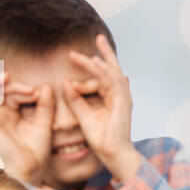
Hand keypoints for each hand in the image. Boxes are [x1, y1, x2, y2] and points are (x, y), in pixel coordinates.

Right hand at [0, 71, 52, 185]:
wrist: (33, 167)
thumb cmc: (38, 148)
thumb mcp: (44, 121)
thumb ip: (45, 104)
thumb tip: (45, 85)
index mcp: (13, 112)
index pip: (13, 92)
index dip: (23, 88)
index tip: (39, 92)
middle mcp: (0, 114)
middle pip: (0, 89)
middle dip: (15, 85)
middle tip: (32, 91)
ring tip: (7, 78)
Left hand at [64, 34, 140, 177]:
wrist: (112, 153)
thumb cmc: (101, 138)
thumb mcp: (83, 114)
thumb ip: (75, 98)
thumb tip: (66, 82)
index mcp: (112, 98)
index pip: (103, 75)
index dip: (91, 64)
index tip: (76, 56)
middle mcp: (120, 95)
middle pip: (112, 69)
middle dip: (106, 53)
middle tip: (99, 37)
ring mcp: (123, 98)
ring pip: (112, 73)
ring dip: (103, 58)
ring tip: (95, 44)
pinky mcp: (123, 102)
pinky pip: (113, 82)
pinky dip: (105, 71)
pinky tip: (96, 62)